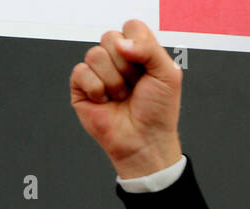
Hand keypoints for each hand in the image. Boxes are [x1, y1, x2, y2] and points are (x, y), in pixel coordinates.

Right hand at [70, 20, 182, 177]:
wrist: (145, 140)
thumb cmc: (158, 112)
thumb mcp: (168, 75)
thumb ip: (150, 48)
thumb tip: (121, 43)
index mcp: (139, 53)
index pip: (131, 27)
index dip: (138, 44)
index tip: (146, 67)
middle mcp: (117, 59)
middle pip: (110, 38)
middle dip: (127, 66)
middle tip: (135, 86)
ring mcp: (98, 71)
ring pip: (95, 55)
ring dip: (114, 81)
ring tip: (122, 96)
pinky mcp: (81, 85)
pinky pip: (81, 71)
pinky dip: (98, 89)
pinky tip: (106, 102)